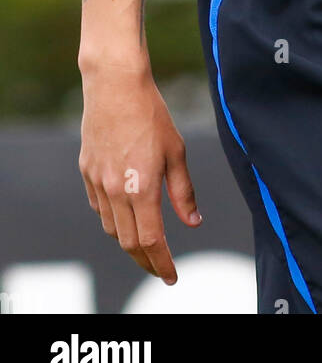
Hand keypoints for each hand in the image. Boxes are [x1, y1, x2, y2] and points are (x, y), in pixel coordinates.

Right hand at [79, 67, 201, 282]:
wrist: (115, 86)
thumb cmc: (151, 114)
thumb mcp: (176, 151)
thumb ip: (183, 192)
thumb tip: (194, 222)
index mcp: (141, 188)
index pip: (151, 241)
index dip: (162, 263)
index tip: (171, 276)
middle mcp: (115, 191)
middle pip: (129, 242)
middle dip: (146, 261)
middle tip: (160, 268)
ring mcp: (97, 182)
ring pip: (111, 228)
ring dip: (129, 241)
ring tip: (146, 244)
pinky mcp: (86, 171)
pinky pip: (99, 207)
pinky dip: (113, 219)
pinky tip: (125, 215)